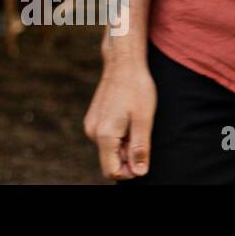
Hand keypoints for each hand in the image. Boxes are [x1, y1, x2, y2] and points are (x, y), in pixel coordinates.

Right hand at [84, 57, 155, 179]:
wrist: (123, 63)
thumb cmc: (136, 89)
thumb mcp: (144, 120)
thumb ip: (140, 148)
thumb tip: (139, 172)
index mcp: (104, 134)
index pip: (112, 171)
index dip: (130, 171)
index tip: (142, 157)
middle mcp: (92, 132)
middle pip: (111, 161)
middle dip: (128, 156)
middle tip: (140, 134)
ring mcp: (91, 124)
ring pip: (109, 149)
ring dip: (124, 145)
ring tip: (135, 123)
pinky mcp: (93, 118)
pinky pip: (106, 138)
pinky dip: (118, 135)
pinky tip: (127, 118)